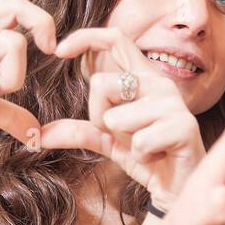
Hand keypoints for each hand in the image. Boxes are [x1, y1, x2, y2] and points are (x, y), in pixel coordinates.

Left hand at [40, 29, 204, 209]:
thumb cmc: (148, 157)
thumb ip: (79, 132)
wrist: (178, 187)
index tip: (59, 50)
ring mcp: (173, 104)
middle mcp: (159, 84)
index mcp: (143, 78)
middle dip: (99, 117)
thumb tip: (40, 134)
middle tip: (122, 135)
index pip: (116, 39)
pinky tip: (158, 157)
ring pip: (116, 117)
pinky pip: (139, 142)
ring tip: (146, 147)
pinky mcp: (184, 126)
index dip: (85, 37)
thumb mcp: (109, 143)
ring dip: (124, 142)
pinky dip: (141, 158)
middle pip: (102, 84)